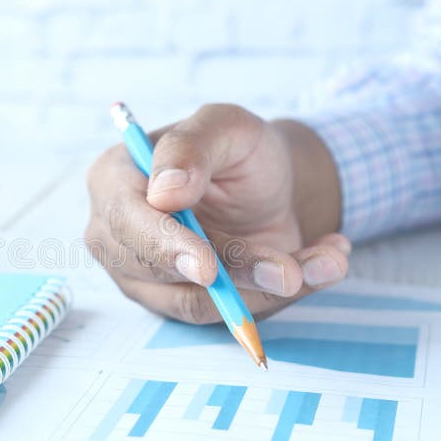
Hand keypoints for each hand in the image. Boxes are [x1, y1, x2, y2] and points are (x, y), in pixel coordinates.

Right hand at [85, 103, 349, 322]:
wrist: (264, 184)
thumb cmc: (234, 149)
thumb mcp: (225, 126)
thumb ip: (191, 146)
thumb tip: (163, 192)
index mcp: (113, 180)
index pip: (126, 223)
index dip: (164, 248)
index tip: (208, 267)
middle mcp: (117, 236)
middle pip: (157, 274)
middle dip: (231, 274)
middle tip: (292, 271)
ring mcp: (144, 277)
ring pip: (196, 304)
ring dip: (265, 289)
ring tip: (327, 261)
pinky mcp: (181, 304)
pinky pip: (226, 314)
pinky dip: (281, 296)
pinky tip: (322, 267)